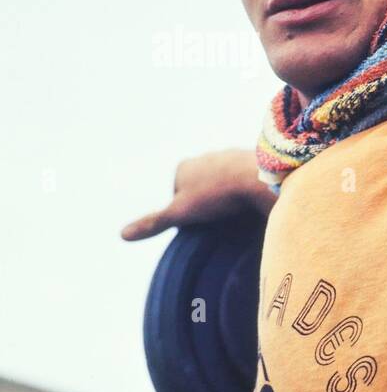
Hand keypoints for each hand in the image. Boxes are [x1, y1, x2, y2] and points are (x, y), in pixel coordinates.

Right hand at [121, 149, 273, 240]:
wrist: (258, 177)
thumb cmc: (217, 195)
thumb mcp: (181, 213)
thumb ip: (154, 223)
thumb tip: (122, 235)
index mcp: (183, 168)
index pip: (178, 197)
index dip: (187, 214)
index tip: (201, 221)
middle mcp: (204, 158)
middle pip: (201, 190)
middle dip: (208, 204)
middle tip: (221, 218)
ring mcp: (229, 157)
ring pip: (224, 184)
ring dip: (229, 196)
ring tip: (239, 211)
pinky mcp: (251, 161)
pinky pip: (245, 181)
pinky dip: (246, 191)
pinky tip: (253, 201)